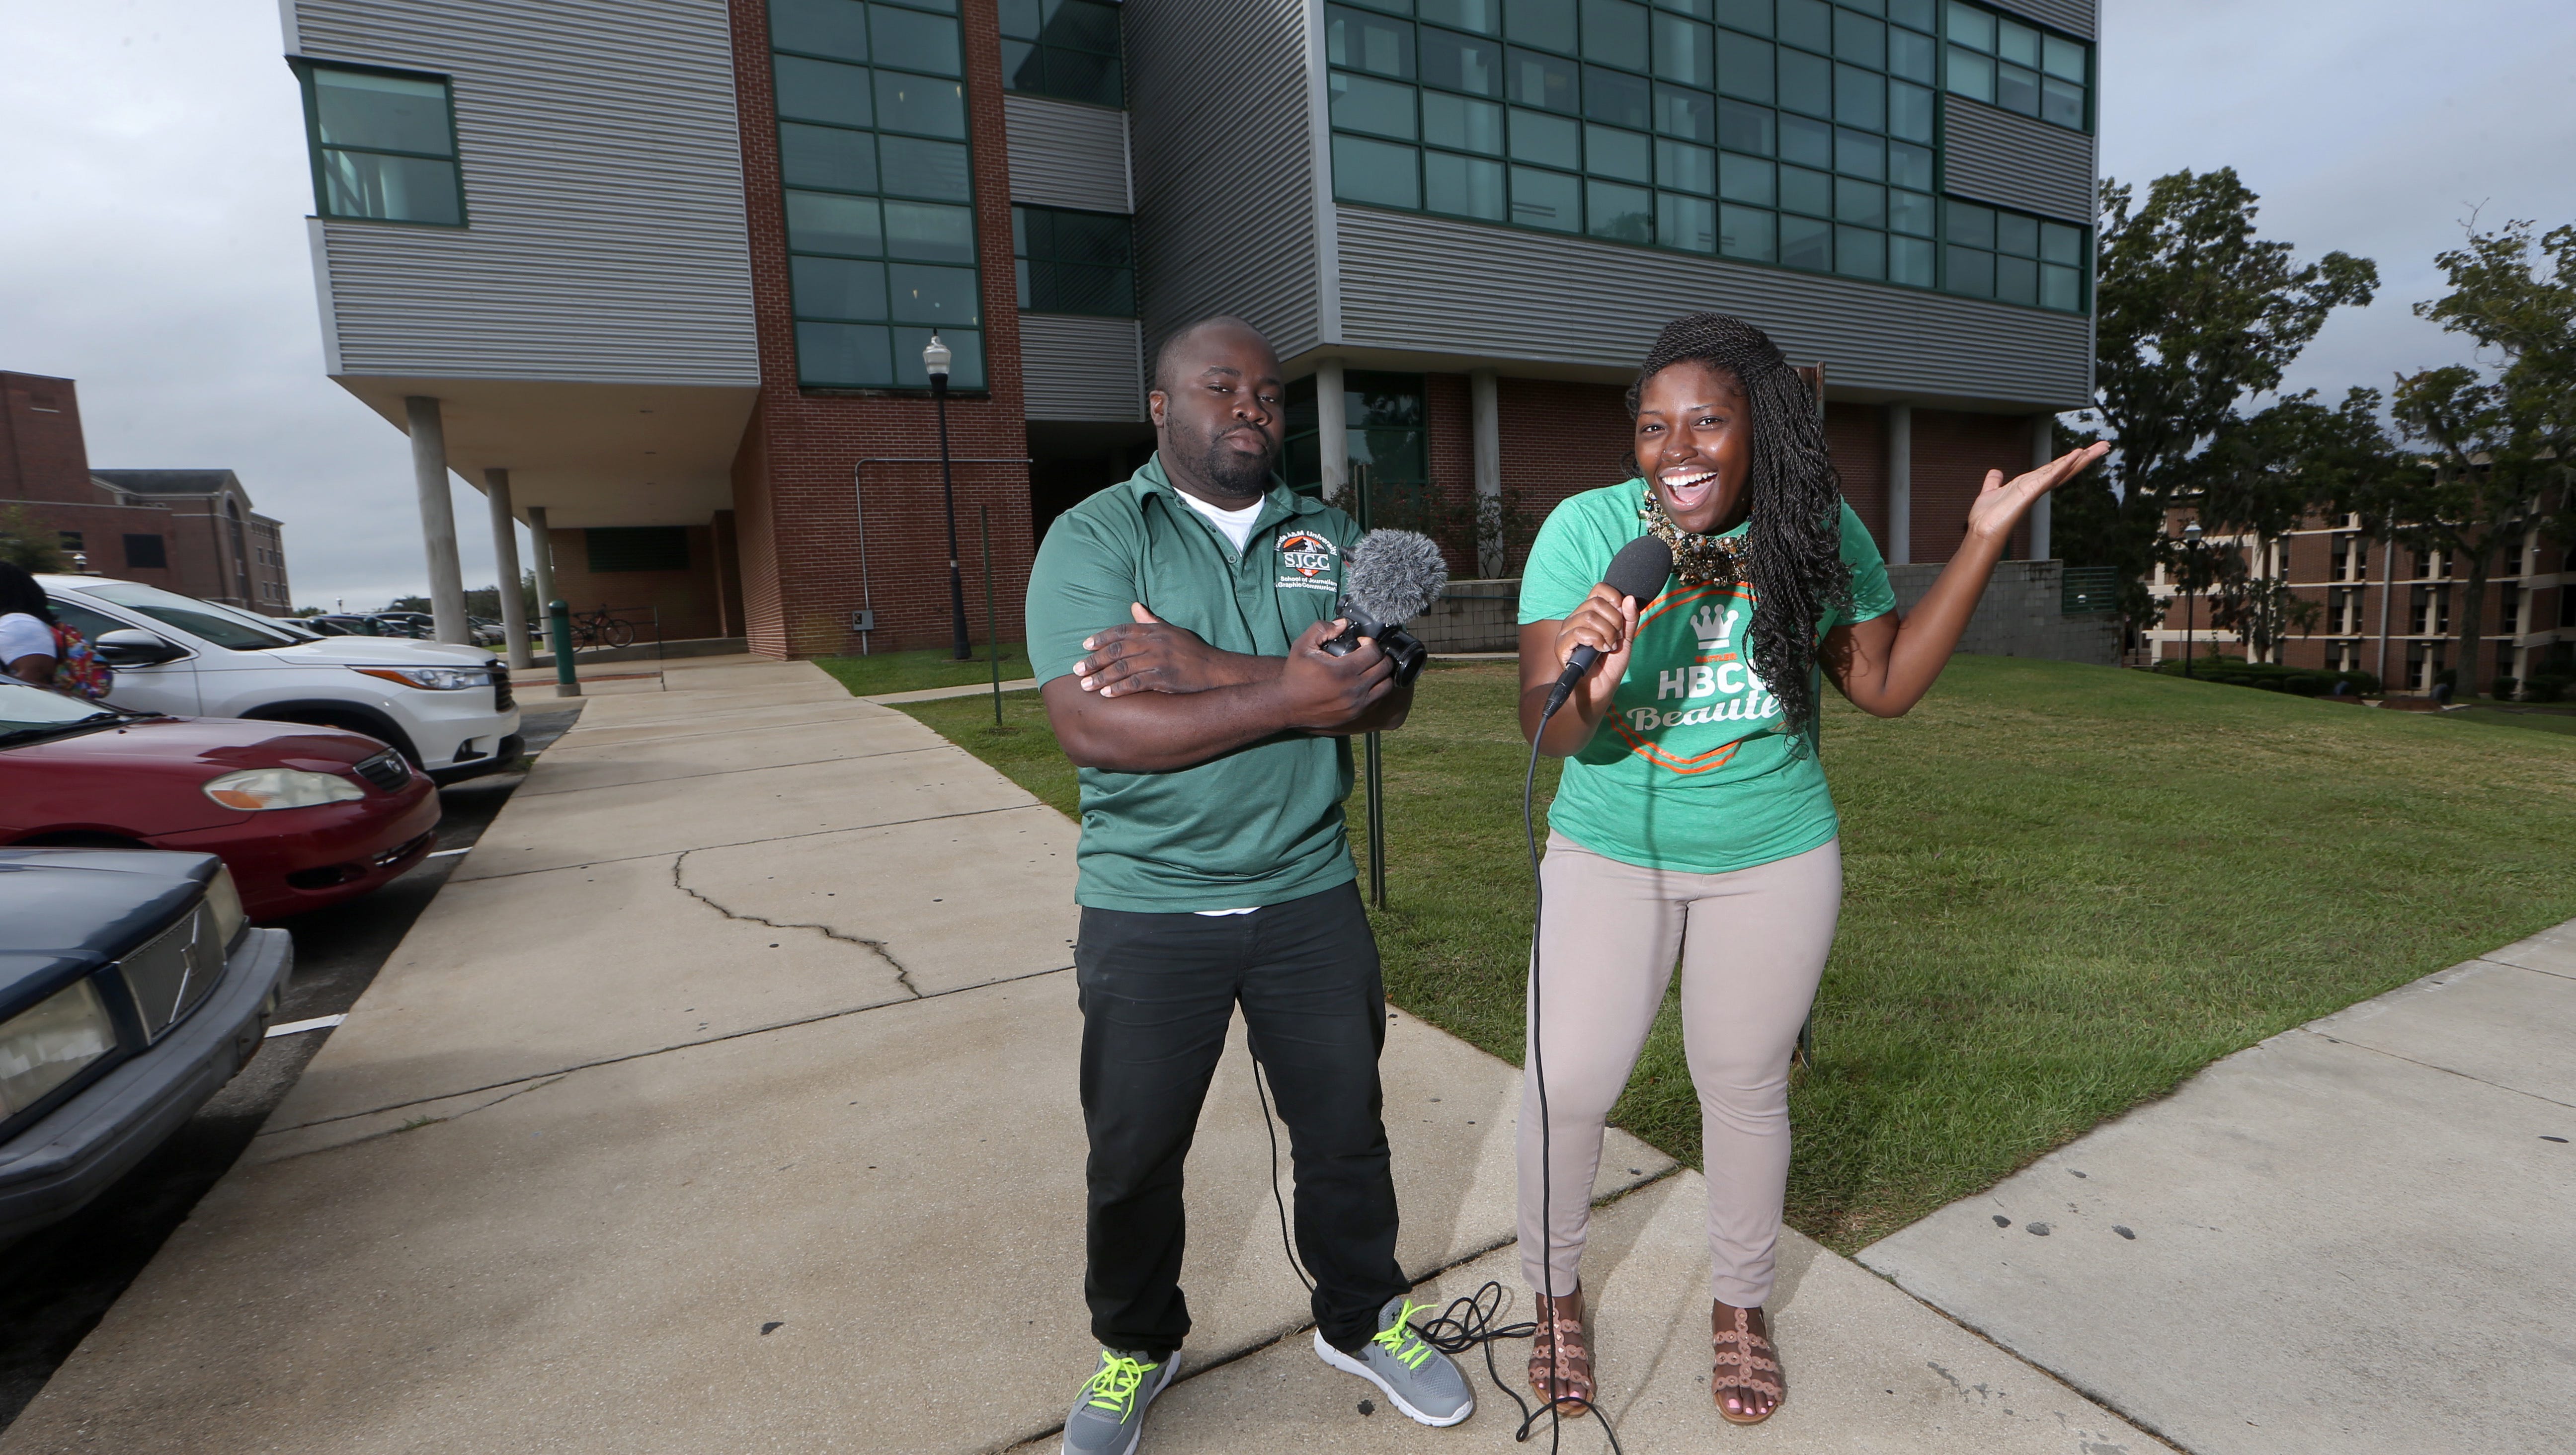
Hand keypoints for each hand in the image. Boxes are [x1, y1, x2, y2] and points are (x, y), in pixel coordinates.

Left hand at [1077, 603, 1240, 695]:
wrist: (1215, 670)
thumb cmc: (1192, 650)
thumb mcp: (1172, 631)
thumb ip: (1151, 620)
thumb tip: (1134, 606)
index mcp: (1154, 630)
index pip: (1122, 630)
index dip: (1101, 637)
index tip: (1085, 645)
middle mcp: (1154, 643)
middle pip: (1117, 650)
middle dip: (1094, 660)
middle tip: (1077, 669)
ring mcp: (1159, 661)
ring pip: (1123, 667)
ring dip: (1101, 677)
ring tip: (1085, 686)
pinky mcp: (1164, 678)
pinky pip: (1136, 683)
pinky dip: (1119, 688)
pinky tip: (1107, 694)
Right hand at [1271, 618, 1393, 730]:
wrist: (1287, 705)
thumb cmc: (1295, 674)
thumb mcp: (1302, 646)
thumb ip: (1322, 629)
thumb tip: (1343, 624)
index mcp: (1342, 671)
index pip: (1374, 652)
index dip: (1370, 643)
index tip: (1361, 642)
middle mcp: (1354, 689)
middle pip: (1385, 667)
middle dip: (1379, 656)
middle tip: (1368, 653)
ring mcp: (1357, 704)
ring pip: (1387, 685)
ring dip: (1382, 673)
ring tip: (1370, 668)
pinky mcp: (1357, 714)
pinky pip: (1379, 699)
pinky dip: (1377, 688)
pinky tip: (1365, 682)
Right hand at [1554, 584, 1640, 711]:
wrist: (1599, 691)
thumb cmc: (1609, 666)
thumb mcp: (1626, 640)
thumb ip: (1629, 620)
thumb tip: (1630, 598)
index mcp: (1590, 613)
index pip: (1599, 589)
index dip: (1614, 597)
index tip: (1622, 616)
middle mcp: (1576, 618)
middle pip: (1596, 602)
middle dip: (1614, 621)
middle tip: (1616, 638)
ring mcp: (1567, 631)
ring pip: (1589, 617)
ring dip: (1607, 633)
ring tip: (1609, 647)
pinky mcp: (1561, 646)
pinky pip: (1579, 632)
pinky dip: (1596, 640)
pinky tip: (1600, 650)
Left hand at [1966, 441, 2109, 542]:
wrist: (1981, 531)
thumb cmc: (1986, 517)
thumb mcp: (1991, 492)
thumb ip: (1994, 482)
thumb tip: (1996, 472)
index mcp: (2030, 484)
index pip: (2054, 468)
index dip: (2070, 459)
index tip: (2085, 449)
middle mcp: (2037, 485)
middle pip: (2066, 468)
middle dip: (2085, 457)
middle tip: (2105, 445)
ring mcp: (2036, 489)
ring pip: (2063, 470)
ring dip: (2082, 458)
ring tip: (2101, 447)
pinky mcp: (2031, 491)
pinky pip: (2050, 476)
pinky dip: (2063, 465)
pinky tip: (2076, 455)